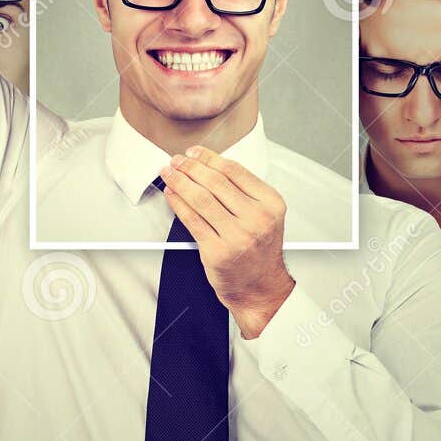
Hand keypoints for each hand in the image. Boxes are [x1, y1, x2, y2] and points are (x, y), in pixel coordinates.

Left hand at [158, 145, 295, 338]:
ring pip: (201, 198)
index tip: (195, 152)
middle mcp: (256, 219)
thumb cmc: (260, 252)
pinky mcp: (217, 251)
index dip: (210, 157)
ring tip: (169, 173)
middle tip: (177, 161)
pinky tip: (172, 195)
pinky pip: (191, 220)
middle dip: (191, 167)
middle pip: (216, 182)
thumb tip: (209, 165)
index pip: (235, 171)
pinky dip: (178, 203)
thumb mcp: (265, 216)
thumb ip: (244, 192)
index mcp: (271, 204)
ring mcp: (237, 236)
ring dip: (180, 181)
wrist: (260, 288)